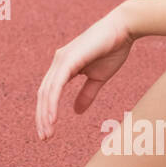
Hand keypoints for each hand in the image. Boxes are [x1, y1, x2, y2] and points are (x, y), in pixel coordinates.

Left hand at [36, 5, 134, 138]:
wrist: (123, 29)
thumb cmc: (112, 49)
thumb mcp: (98, 78)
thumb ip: (86, 94)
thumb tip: (76, 112)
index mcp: (64, 66)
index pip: (49, 93)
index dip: (47, 113)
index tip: (48, 132)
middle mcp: (58, 62)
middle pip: (43, 95)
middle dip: (42, 118)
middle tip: (44, 138)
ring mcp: (61, 60)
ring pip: (47, 92)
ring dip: (45, 115)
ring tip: (47, 133)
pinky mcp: (68, 60)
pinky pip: (56, 86)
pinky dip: (52, 103)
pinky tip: (52, 118)